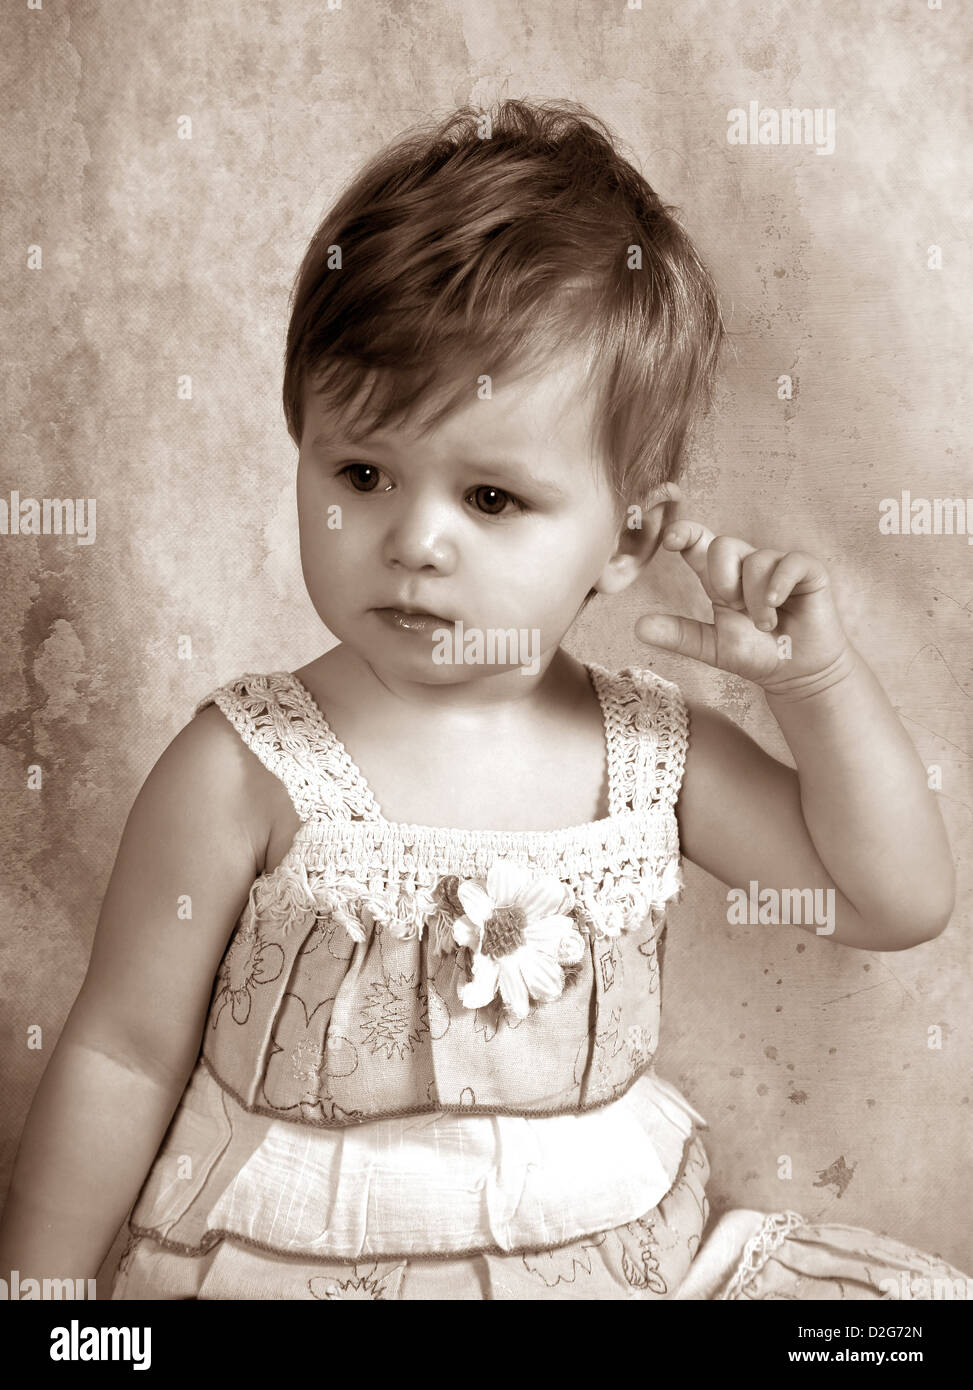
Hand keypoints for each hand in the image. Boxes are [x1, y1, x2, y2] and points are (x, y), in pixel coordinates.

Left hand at [635, 520, 854, 693]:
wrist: (797, 673)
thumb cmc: (756, 655)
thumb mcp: (712, 647)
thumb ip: (679, 635)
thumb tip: (638, 627)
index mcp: (720, 577)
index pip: (697, 542)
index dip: (683, 533)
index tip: (669, 541)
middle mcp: (746, 565)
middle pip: (723, 545)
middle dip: (723, 580)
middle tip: (734, 608)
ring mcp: (777, 565)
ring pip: (756, 560)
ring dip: (756, 600)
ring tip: (765, 625)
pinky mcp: (807, 571)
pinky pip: (790, 562)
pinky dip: (780, 583)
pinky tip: (777, 604)